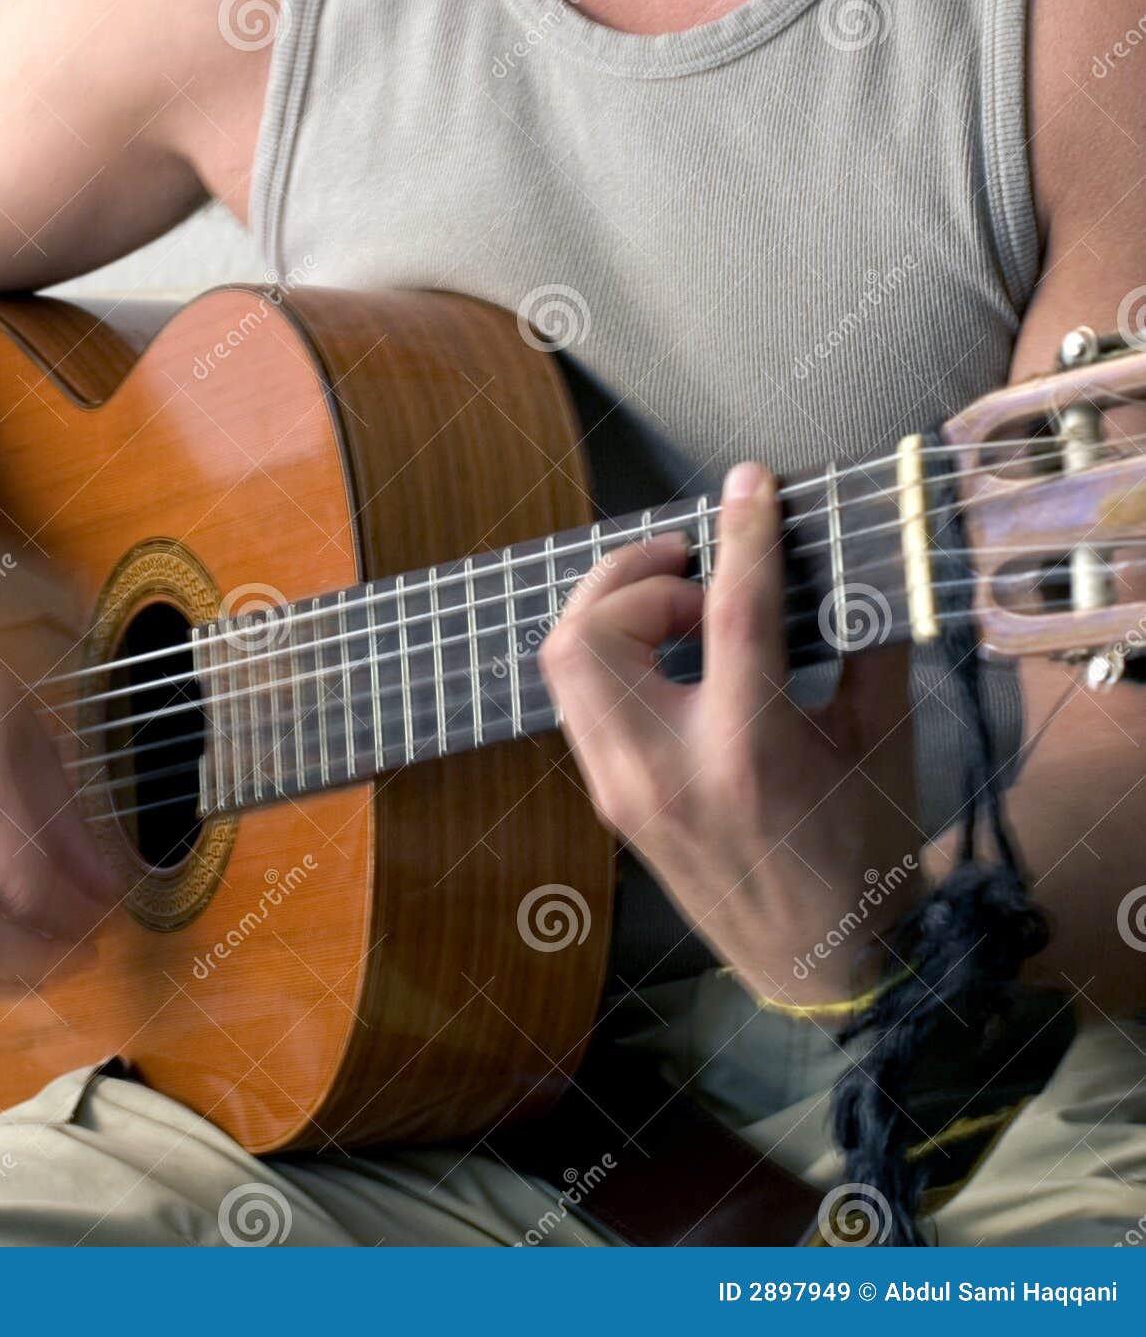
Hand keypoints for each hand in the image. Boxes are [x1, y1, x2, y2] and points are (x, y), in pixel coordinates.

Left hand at [540, 461, 921, 1005]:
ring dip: (611, 612)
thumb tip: (846, 556)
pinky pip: (578, 700)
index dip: (742, 534)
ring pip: (565, 666)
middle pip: (591, 636)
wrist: (823, 967)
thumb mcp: (887, 743)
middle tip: (693, 572)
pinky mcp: (609, 801)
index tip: (749, 484)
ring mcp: (623, 791)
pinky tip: (666, 654)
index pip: (729, 615)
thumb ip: (865, 641)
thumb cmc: (866, 856)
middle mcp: (664, 773)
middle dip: (632, 577)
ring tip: (680, 608)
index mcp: (748, 756)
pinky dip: (610, 655)